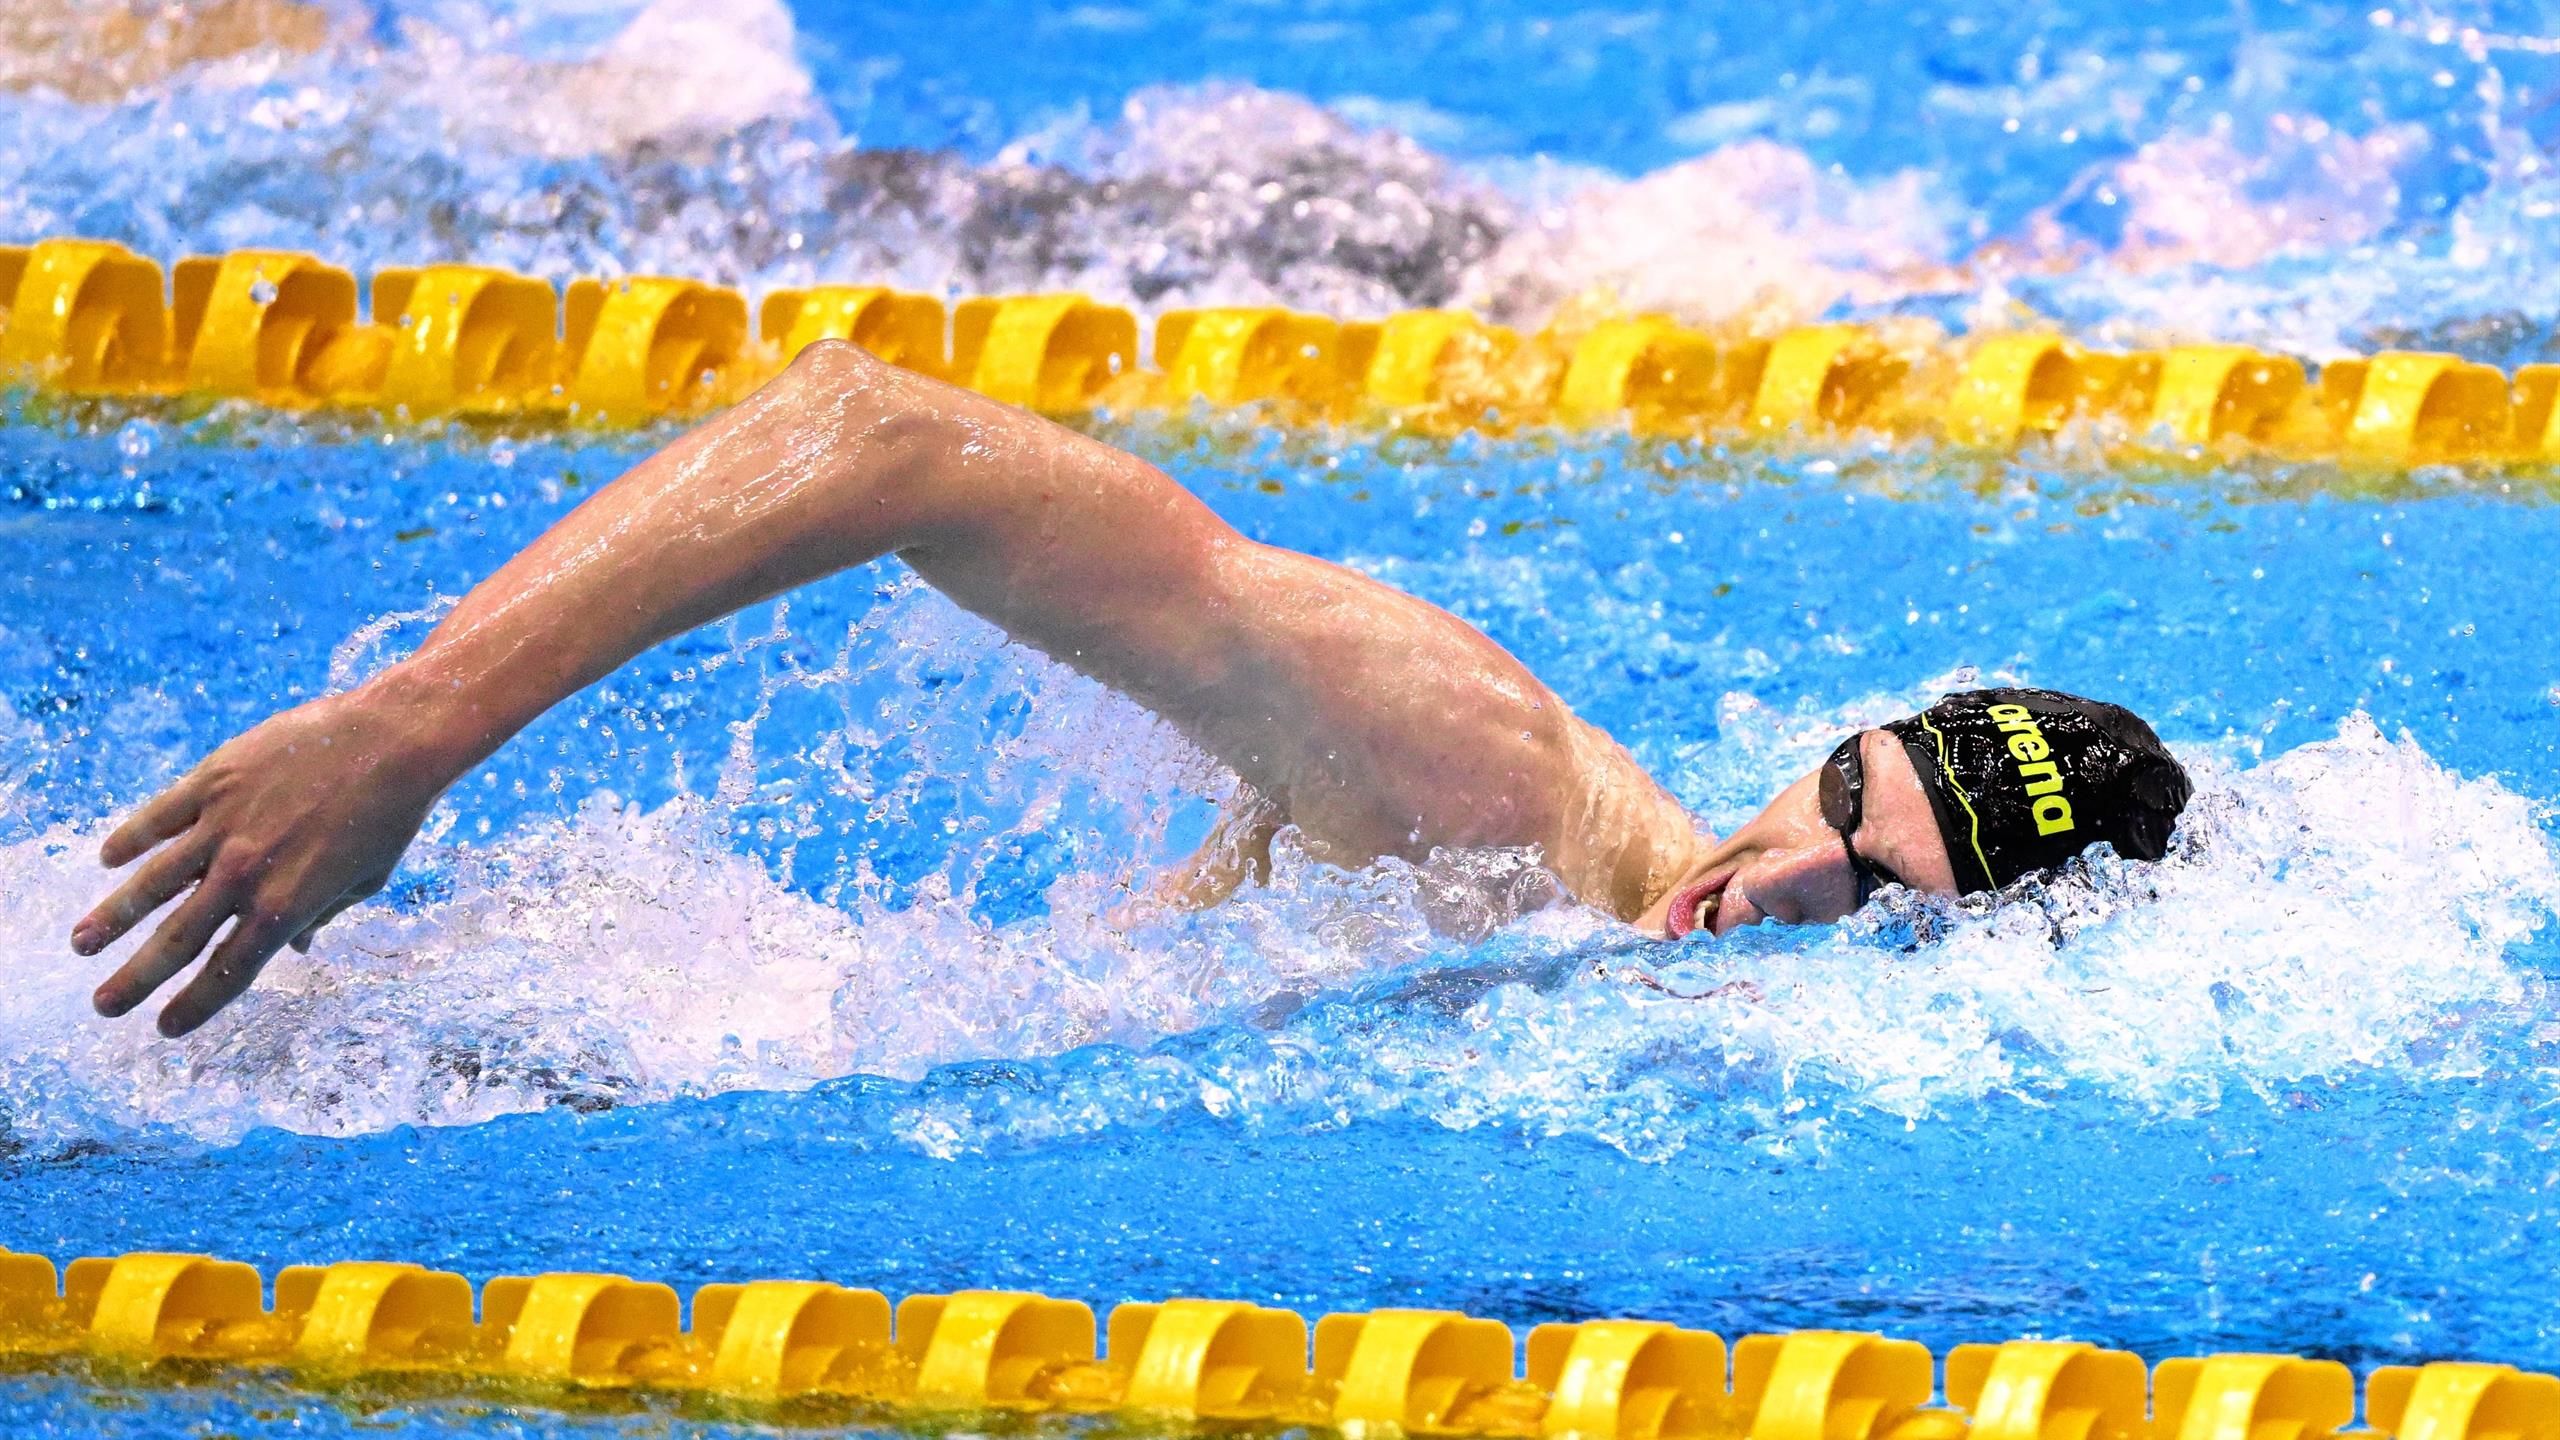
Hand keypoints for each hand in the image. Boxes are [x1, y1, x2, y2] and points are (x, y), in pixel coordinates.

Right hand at [72, 684, 454, 1035]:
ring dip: (112, 917)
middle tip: (104, 1007)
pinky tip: (109, 858)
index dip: (195, 1004)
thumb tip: (294, 949)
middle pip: (178, 940)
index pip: (228, 971)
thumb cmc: (390, 815)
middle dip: (136, 979)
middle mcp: (246, 874)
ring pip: (152, 882)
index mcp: (287, 907)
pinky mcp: (214, 781)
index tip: (167, 1028)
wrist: (391, 739)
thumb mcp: (364, 880)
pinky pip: (160, 816)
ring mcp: (224, 826)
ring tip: (82, 944)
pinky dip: (131, 839)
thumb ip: (321, 915)